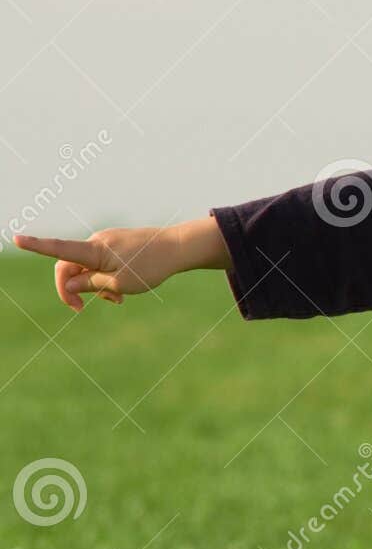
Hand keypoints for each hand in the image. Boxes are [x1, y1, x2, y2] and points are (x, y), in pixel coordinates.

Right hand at [12, 223, 216, 310]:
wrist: (178, 248)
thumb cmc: (151, 267)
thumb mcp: (120, 283)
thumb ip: (90, 283)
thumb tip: (69, 283)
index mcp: (94, 250)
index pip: (59, 249)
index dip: (36, 246)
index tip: (15, 238)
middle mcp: (96, 242)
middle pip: (69, 266)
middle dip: (72, 288)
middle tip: (80, 309)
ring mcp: (106, 242)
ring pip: (87, 267)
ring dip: (94, 286)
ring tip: (117, 300)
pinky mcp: (116, 244)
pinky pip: (101, 263)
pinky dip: (105, 278)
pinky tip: (121, 291)